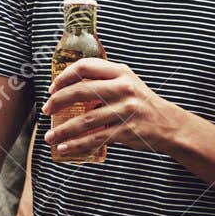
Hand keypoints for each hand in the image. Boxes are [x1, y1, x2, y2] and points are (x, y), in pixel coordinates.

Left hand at [42, 58, 185, 157]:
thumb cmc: (142, 104)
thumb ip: (103, 82)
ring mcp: (125, 110)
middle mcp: (123, 88)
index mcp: (120, 72)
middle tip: (46, 111)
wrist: (168, 124)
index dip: (64, 76)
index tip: (52, 88)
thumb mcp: (127, 83)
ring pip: (85, 119)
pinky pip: (95, 138)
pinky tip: (65, 148)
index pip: (85, 67)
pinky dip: (76, 144)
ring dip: (63, 130)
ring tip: (50, 137)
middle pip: (81, 91)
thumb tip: (68, 90)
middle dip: (57, 102)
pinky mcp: (126, 131)